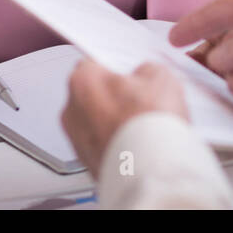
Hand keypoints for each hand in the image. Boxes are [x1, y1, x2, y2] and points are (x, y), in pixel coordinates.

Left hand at [62, 61, 188, 176]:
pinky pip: (103, 145)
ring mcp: (76, 140)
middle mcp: (71, 110)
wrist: (148, 170)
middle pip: (95, 94)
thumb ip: (147, 69)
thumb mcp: (160, 77)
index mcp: (82, 80)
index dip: (119, 68)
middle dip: (117, 97)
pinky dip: (118, 144)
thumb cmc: (147, 124)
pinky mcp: (87, 164)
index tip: (133, 75)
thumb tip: (146, 76)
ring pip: (98, 122)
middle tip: (143, 101)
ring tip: (145, 127)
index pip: (96, 63)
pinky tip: (140, 145)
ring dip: (116, 123)